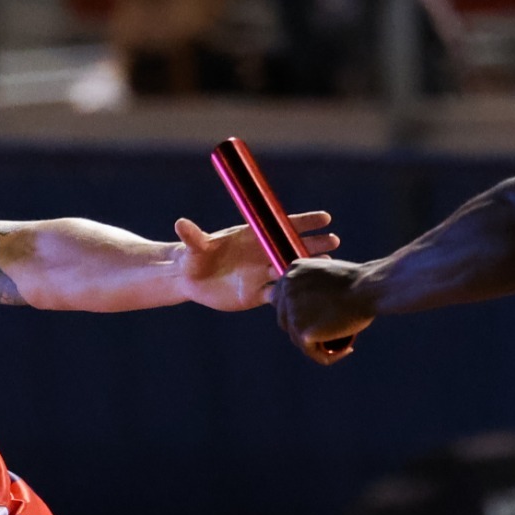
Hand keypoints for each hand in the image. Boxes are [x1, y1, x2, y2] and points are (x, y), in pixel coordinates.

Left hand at [173, 211, 337, 311]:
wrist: (190, 278)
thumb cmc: (193, 256)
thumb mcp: (194, 246)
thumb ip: (192, 237)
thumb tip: (180, 224)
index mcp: (253, 236)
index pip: (283, 225)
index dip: (304, 222)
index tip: (324, 218)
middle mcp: (262, 253)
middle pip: (293, 246)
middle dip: (313, 244)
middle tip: (334, 242)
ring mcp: (262, 273)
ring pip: (290, 269)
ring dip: (307, 267)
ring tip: (328, 265)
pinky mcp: (257, 293)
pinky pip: (278, 293)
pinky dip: (291, 293)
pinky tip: (307, 295)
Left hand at [275, 256, 375, 364]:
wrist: (368, 288)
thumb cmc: (356, 280)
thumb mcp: (325, 270)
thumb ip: (308, 280)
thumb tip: (296, 299)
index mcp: (292, 272)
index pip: (280, 299)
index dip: (296, 311)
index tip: (317, 316)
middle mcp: (287, 290)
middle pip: (285, 320)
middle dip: (303, 328)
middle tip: (329, 330)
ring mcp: (292, 311)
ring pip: (296, 337)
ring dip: (314, 343)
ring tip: (339, 341)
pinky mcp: (302, 331)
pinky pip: (311, 351)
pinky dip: (327, 355)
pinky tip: (344, 351)